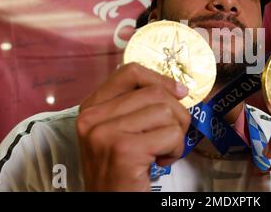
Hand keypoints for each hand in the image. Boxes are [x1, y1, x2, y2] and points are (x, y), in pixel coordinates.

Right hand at [77, 63, 189, 190]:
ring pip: (166, 111)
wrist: (109, 202)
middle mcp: (92, 117)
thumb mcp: (120, 130)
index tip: (179, 92)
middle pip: (154, 92)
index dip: (160, 79)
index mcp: (91, 106)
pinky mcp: (124, 149)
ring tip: (163, 151)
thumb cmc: (120, 168)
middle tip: (171, 136)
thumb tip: (179, 89)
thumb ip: (137, 106)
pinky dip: (176, 149)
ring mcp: (105, 132)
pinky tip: (161, 161)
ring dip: (176, 134)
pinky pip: (171, 134)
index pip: (130, 72)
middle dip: (176, 113)